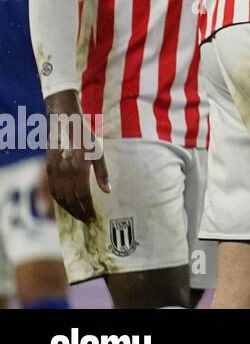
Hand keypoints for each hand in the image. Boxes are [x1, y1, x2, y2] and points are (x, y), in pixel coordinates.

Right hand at [44, 104, 108, 221]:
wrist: (64, 123)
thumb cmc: (86, 137)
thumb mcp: (99, 152)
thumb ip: (102, 173)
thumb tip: (107, 191)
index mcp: (79, 168)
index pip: (83, 196)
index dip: (88, 209)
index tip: (93, 217)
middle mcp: (65, 172)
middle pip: (70, 200)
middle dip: (79, 212)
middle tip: (86, 220)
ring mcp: (54, 171)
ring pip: (59, 197)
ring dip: (68, 209)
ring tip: (77, 215)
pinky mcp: (48, 169)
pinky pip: (52, 190)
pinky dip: (58, 201)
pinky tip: (65, 205)